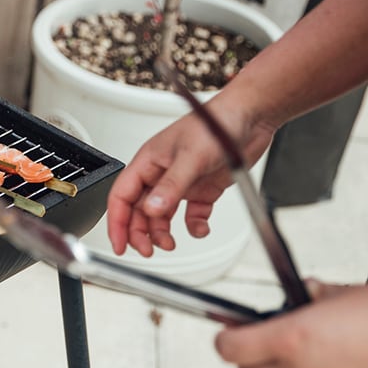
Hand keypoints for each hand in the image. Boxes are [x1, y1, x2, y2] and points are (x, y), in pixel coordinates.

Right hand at [106, 100, 275, 256]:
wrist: (251, 116)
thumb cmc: (216, 123)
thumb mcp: (191, 157)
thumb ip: (171, 187)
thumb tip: (152, 211)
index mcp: (148, 162)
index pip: (122, 197)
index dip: (117, 222)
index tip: (119, 244)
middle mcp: (160, 174)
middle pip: (138, 211)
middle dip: (139, 232)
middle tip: (148, 250)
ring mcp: (181, 182)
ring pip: (161, 215)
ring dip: (162, 232)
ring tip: (170, 244)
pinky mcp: (202, 188)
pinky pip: (192, 214)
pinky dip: (194, 225)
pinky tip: (200, 228)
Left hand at [214, 281, 367, 367]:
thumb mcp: (349, 295)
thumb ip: (318, 295)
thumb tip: (308, 292)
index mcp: (292, 339)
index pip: (230, 348)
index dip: (224, 338)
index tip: (227, 330)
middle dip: (248, 355)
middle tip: (261, 338)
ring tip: (306, 347)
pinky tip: (330, 361)